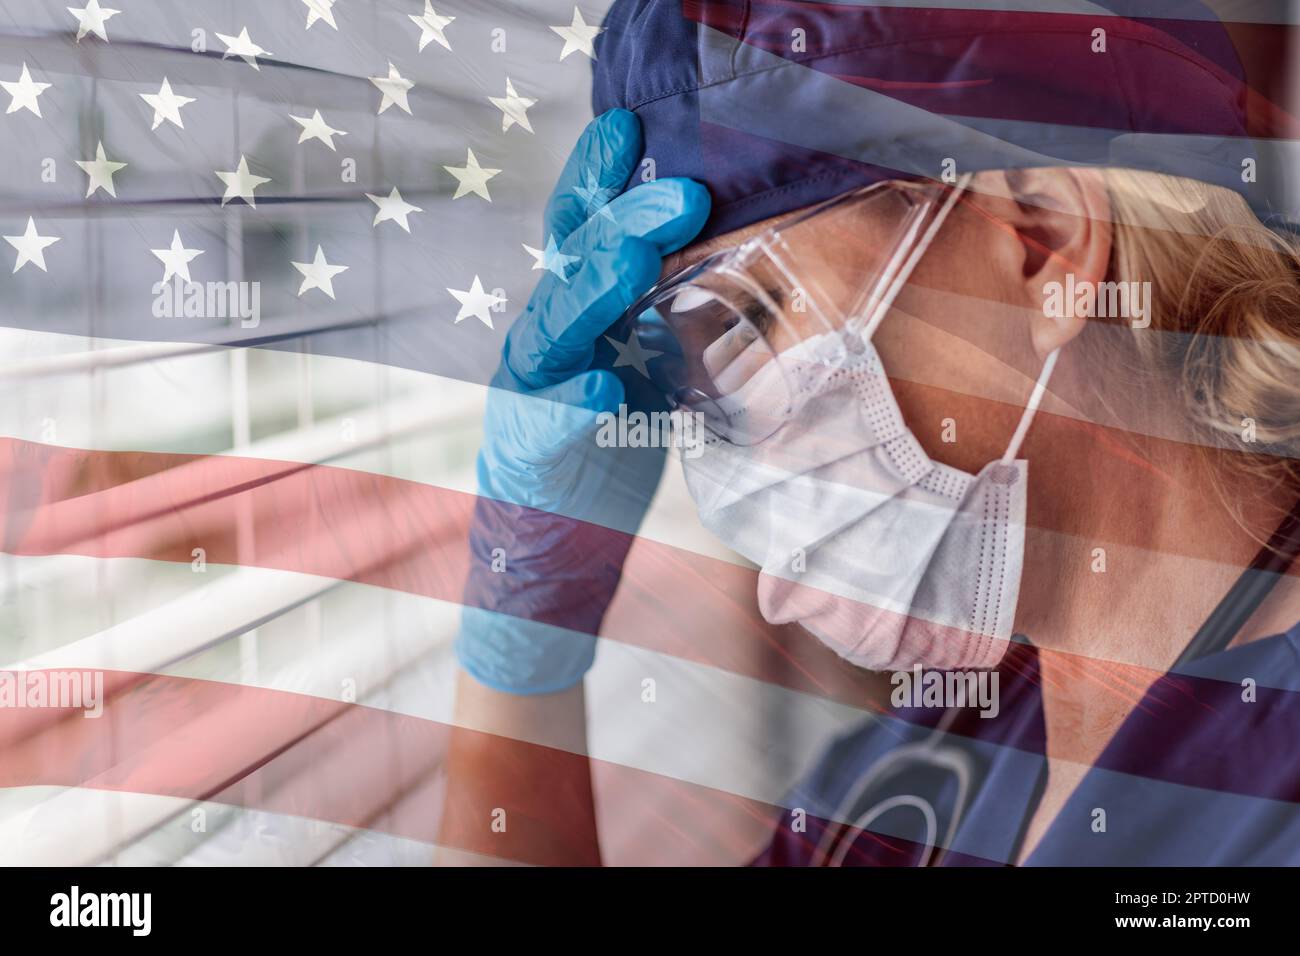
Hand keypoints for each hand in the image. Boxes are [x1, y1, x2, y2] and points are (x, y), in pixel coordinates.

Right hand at [456, 109, 710, 693]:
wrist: (559, 541)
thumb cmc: (604, 442)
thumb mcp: (638, 361)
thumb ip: (655, 308)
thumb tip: (718, 249)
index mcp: (574, 313)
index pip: (580, 230)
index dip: (599, 178)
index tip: (633, 125)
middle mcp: (546, 341)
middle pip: (576, 267)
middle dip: (625, 223)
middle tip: (683, 193)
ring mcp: (532, 396)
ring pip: (556, 333)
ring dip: (596, 293)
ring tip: (637, 260)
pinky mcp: (532, 455)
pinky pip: (551, 428)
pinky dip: (575, 409)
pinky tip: (604, 392)